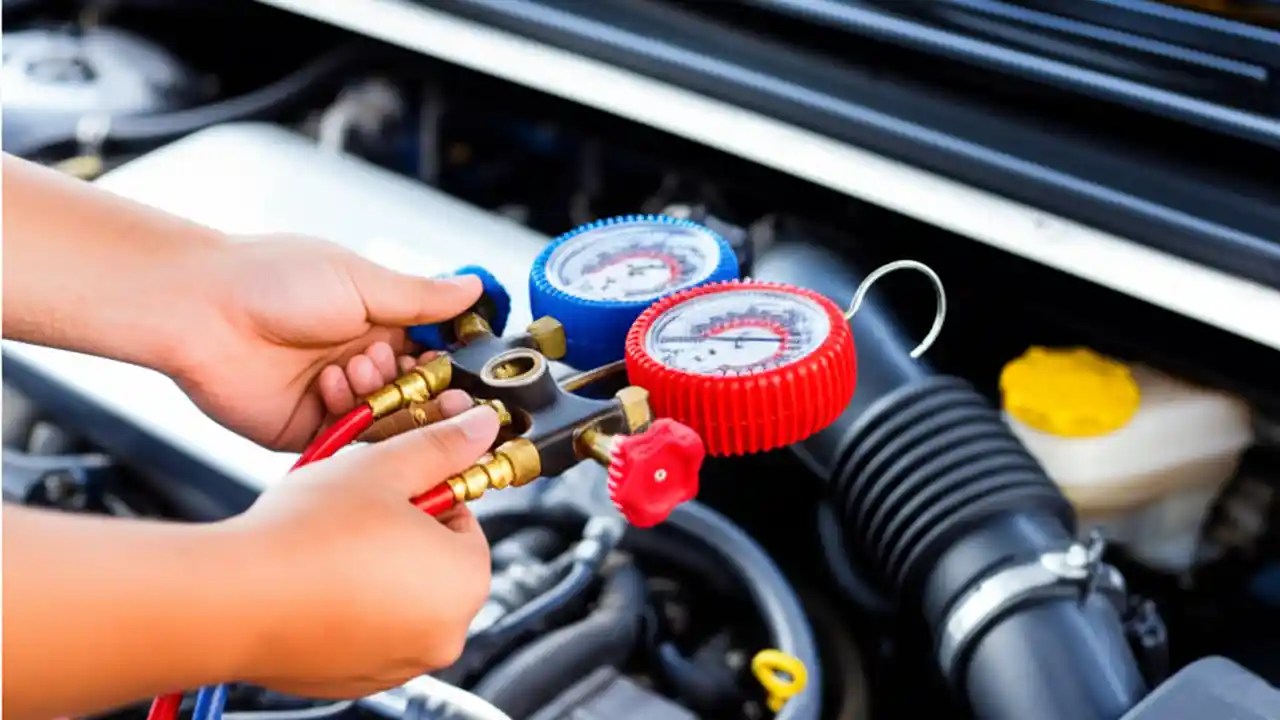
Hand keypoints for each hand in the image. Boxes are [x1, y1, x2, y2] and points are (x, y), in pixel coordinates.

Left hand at [175, 234, 481, 449]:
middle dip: (431, 395)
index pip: (435, 354)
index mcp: (377, 322)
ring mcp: (334, 398)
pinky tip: (334, 387)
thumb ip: (421, 297)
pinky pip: (348, 440)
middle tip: (443, 396)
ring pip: (388, 421)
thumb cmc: (270, 278)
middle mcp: (360, 362)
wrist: (198, 309)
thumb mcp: (360, 279)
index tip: (471, 374)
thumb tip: (474, 287)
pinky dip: (349, 417)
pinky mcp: (307, 429)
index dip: (454, 367)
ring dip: (386, 399)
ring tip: (366, 371)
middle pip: (418, 395)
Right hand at [225, 404, 498, 697]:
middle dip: (401, 533)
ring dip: (373, 568)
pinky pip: (363, 631)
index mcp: (466, 580)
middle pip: (435, 563)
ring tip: (328, 544)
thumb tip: (480, 427)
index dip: (427, 494)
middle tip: (357, 511)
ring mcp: (399, 664)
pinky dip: (346, 607)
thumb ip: (441, 445)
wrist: (232, 599)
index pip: (466, 522)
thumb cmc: (307, 536)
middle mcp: (444, 633)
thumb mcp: (384, 467)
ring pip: (398, 599)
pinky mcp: (354, 679)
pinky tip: (312, 581)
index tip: (393, 487)